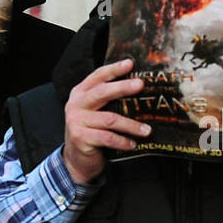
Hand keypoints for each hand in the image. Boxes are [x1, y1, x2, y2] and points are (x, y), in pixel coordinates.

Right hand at [62, 58, 150, 183]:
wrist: (76, 159)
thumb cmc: (91, 132)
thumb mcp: (95, 112)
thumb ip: (108, 100)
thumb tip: (139, 88)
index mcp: (80, 94)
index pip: (97, 76)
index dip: (114, 69)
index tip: (130, 63)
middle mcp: (75, 105)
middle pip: (101, 92)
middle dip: (122, 87)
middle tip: (140, 85)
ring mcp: (76, 121)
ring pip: (109, 119)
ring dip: (131, 125)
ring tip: (147, 130)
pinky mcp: (80, 138)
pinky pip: (107, 138)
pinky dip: (123, 141)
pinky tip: (133, 144)